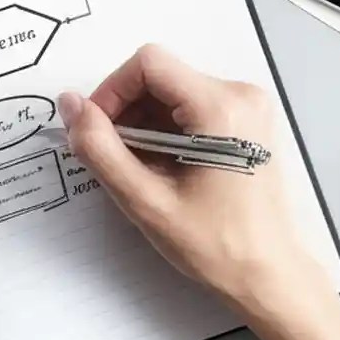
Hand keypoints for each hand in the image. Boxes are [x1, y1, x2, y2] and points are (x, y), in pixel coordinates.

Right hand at [59, 44, 325, 325]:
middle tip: (118, 161)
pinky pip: (193, 107)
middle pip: (160, 77)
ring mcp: (249, 106)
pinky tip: (166, 169)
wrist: (270, 275)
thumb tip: (69, 104)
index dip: (111, 91)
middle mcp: (241, 93)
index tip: (98, 133)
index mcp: (222, 106)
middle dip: (127, 112)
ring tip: (143, 171)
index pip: (148, 64)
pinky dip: (168, 130)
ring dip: (145, 124)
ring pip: (173, 92)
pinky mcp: (249, 121)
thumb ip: (101, 148)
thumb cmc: (214, 245)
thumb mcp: (146, 201)